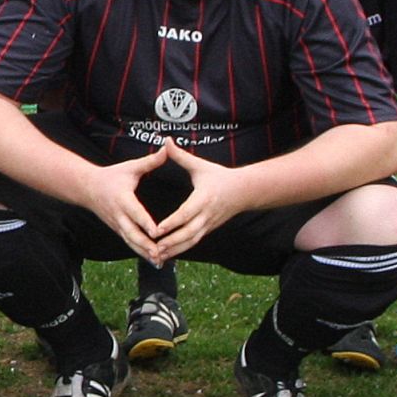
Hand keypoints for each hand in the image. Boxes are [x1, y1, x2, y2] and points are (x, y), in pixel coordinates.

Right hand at [80, 148, 181, 262]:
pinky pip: (129, 243)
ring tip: (159, 261)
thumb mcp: (130, 167)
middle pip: (132, 233)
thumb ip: (150, 161)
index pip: (135, 213)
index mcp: (123, 198)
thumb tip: (167, 149)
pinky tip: (153, 260)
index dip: (145, 223)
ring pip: (131, 241)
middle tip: (160, 253)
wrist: (87, 187)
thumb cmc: (112, 176)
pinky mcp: (117, 229)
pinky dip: (140, 252)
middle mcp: (119, 214)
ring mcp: (117, 224)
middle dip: (145, 245)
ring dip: (144, 252)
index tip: (157, 232)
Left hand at [145, 143, 231, 260]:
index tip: (158, 228)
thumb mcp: (200, 165)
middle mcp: (206, 214)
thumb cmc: (219, 176)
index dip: (172, 222)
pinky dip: (181, 249)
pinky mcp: (208, 229)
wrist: (243, 191)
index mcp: (204, 198)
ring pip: (191, 241)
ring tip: (157, 256)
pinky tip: (167, 254)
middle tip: (153, 247)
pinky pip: (194, 242)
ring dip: (174, 249)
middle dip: (171, 242)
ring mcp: (208, 224)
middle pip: (188, 232)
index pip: (186, 213)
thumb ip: (181, 156)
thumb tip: (166, 141)